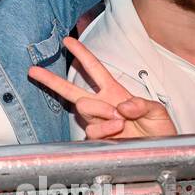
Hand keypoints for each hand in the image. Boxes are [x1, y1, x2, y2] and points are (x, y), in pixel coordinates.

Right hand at [28, 37, 176, 140]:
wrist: (161, 154)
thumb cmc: (160, 131)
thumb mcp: (158, 112)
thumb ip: (143, 104)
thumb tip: (122, 105)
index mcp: (115, 92)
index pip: (95, 70)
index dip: (82, 55)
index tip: (68, 41)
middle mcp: (103, 105)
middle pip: (71, 89)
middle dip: (51, 80)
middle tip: (33, 70)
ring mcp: (98, 122)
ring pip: (84, 107)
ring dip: (100, 110)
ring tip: (120, 120)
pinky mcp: (98, 140)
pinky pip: (92, 129)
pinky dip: (105, 127)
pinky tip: (118, 128)